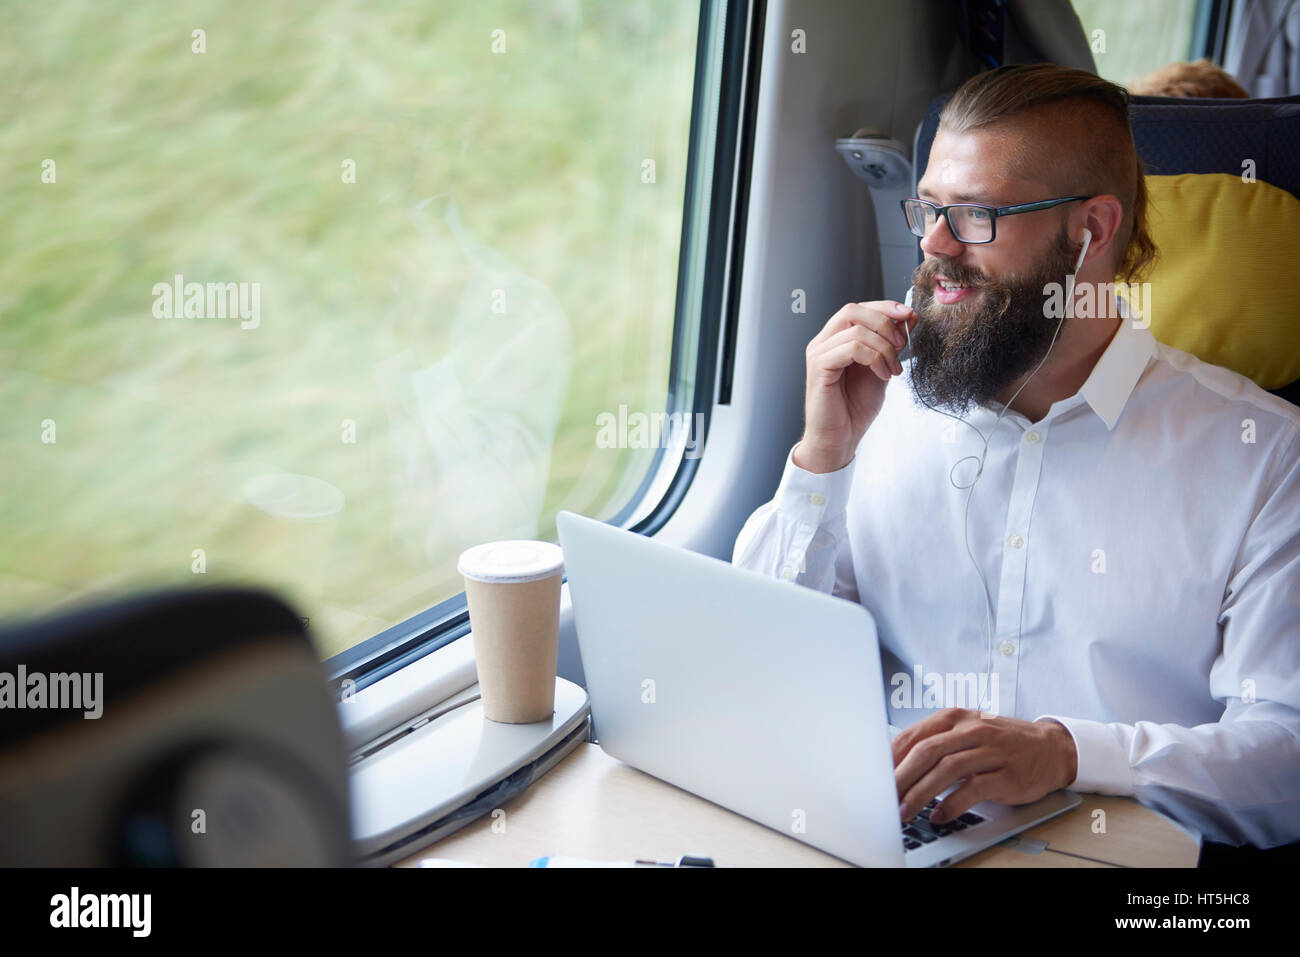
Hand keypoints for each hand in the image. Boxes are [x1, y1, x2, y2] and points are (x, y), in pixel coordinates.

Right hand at [794, 300, 917, 473]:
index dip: (885, 307)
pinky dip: (874, 359)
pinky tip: (882, 375)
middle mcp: (824, 342)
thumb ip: (891, 343)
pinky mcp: (819, 367)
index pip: (859, 308)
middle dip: (885, 323)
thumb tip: (909, 317)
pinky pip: (851, 348)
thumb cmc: (855, 407)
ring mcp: (819, 353)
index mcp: (836, 339)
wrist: (840, 438)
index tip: (909, 316)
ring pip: (856, 330)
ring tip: (892, 370)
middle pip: (853, 311)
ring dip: (884, 349)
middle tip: (901, 346)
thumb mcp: (882, 367)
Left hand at [893, 709, 1077, 824]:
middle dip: (900, 778)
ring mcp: (990, 751)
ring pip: (946, 769)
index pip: (913, 735)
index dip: (890, 758)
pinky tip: (938, 816)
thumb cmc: (1000, 743)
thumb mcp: (966, 733)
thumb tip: (894, 766)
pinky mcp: (1007, 774)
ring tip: (904, 812)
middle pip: (926, 752)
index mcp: (955, 718)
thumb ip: (935, 744)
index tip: (873, 777)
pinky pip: (973, 789)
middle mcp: (971, 730)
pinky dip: (952, 804)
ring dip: (921, 793)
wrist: (1051, 748)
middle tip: (883, 798)